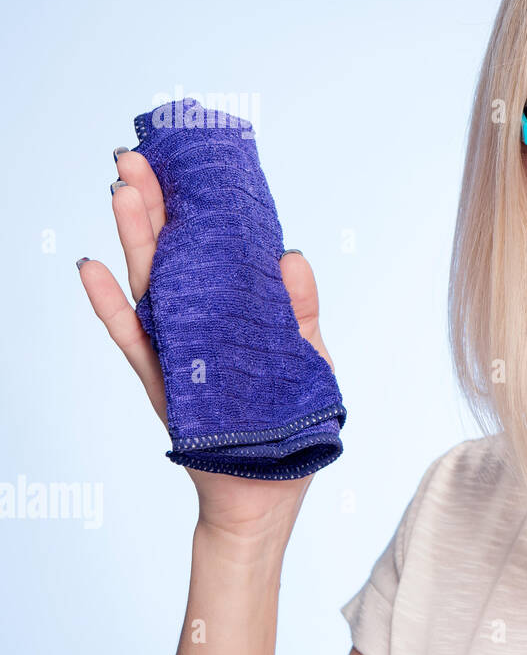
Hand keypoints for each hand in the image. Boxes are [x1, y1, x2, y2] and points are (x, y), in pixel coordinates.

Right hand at [78, 148, 335, 546]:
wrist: (266, 498)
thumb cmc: (289, 429)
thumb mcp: (308, 360)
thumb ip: (300, 311)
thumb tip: (292, 255)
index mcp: (233, 317)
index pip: (213, 253)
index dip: (198, 211)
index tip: (188, 165)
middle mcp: (198, 327)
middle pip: (171, 255)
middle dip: (154, 205)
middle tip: (138, 156)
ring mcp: (176, 354)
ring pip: (148, 285)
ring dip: (132, 238)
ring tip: (121, 187)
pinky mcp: (164, 386)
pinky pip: (134, 341)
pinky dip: (109, 306)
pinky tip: (91, 269)